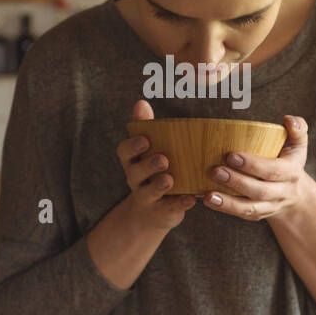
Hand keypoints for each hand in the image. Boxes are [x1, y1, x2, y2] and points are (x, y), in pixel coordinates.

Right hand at [115, 99, 197, 230]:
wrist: (155, 211)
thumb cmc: (154, 171)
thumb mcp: (148, 151)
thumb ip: (145, 127)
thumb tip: (140, 102)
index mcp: (132, 161)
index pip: (124, 152)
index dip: (132, 146)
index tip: (146, 140)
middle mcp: (135, 179)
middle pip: (135, 172)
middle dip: (148, 165)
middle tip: (163, 159)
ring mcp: (147, 197)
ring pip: (148, 192)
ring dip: (158, 185)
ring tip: (170, 179)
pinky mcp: (161, 212)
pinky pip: (168, 208)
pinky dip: (179, 204)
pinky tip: (191, 198)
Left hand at [202, 115, 309, 220]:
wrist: (295, 194)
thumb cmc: (289, 160)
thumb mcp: (298, 144)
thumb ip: (298, 129)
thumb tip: (288, 120)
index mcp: (291, 172)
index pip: (273, 170)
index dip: (253, 165)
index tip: (231, 156)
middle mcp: (282, 192)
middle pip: (261, 191)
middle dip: (237, 182)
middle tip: (215, 171)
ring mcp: (270, 206)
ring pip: (250, 208)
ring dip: (228, 203)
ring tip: (209, 196)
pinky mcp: (258, 214)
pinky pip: (243, 214)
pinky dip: (225, 209)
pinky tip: (209, 201)